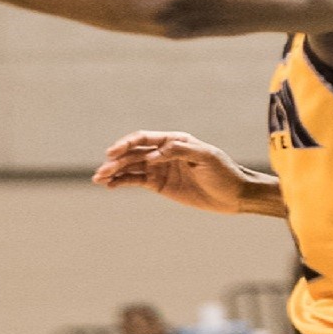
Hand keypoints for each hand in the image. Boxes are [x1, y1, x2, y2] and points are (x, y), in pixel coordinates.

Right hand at [92, 131, 249, 213]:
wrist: (234, 195)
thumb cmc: (223, 172)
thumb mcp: (206, 157)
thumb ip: (180, 151)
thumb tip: (153, 154)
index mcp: (174, 140)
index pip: (145, 139)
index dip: (127, 144)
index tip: (114, 153)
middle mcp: (163, 152)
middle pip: (133, 153)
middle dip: (116, 161)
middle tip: (103, 171)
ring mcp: (159, 168)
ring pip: (130, 167)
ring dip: (114, 172)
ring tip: (98, 179)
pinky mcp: (158, 184)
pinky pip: (135, 181)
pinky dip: (121, 182)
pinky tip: (109, 185)